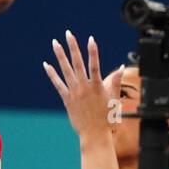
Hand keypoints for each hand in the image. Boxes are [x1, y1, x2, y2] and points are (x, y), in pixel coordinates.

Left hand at [43, 32, 121, 148]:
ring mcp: (74, 93)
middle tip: (68, 33)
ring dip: (60, 55)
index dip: (93, 51)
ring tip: (55, 43)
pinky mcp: (67, 99)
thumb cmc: (107, 117)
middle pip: (78, 63)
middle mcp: (84, 87)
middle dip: (73, 47)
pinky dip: (52, 74)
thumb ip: (116, 80)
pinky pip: (58, 84)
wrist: (95, 134)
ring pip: (66, 70)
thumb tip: (122, 66)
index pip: (95, 65)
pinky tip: (46, 64)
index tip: (91, 39)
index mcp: (97, 86)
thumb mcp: (114, 97)